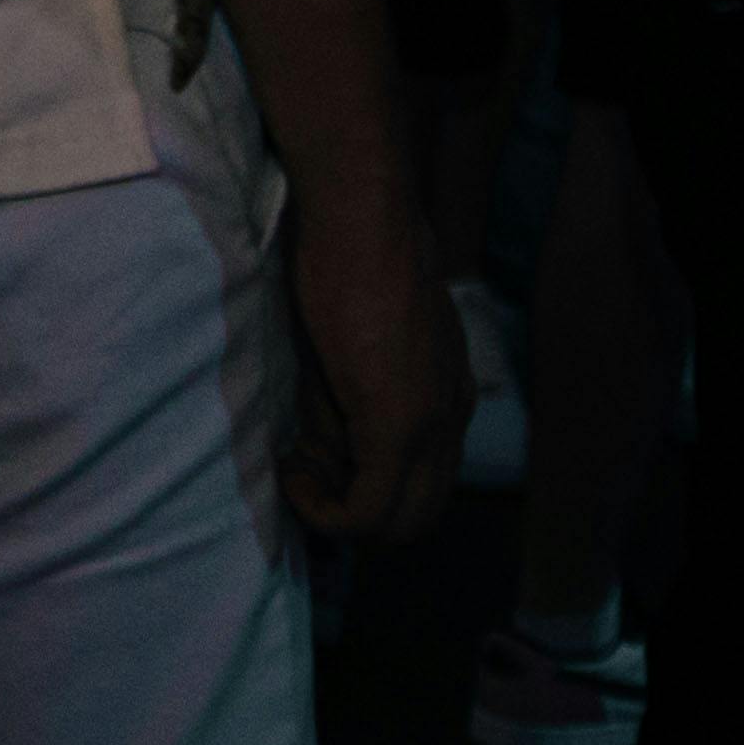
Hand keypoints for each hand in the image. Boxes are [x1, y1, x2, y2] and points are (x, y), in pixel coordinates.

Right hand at [272, 181, 468, 551]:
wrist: (360, 219)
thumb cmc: (347, 261)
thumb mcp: (352, 351)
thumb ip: (346, 410)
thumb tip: (326, 458)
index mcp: (448, 397)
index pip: (421, 483)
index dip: (365, 490)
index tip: (312, 457)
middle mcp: (452, 420)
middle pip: (418, 518)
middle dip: (356, 517)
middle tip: (306, 476)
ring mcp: (431, 427)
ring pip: (401, 525)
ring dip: (342, 517)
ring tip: (298, 470)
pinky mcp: (398, 428)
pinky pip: (369, 510)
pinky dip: (327, 512)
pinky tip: (291, 472)